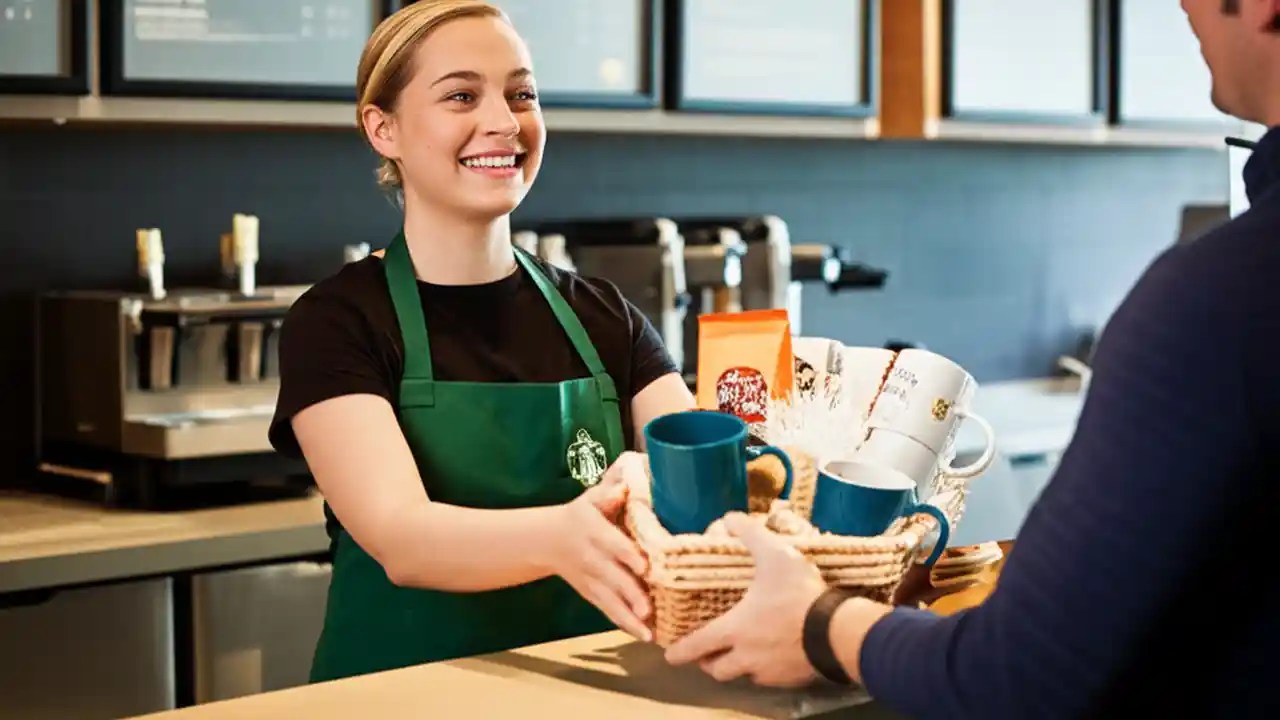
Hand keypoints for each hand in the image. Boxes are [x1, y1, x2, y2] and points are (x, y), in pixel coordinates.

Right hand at [548, 467, 652, 641]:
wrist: (547, 540)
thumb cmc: (580, 516)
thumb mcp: (590, 499)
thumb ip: (608, 492)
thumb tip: (624, 485)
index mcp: (595, 533)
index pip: (614, 545)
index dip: (629, 556)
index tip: (645, 567)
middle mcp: (593, 559)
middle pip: (614, 579)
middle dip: (631, 595)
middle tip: (648, 610)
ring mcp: (591, 580)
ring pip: (610, 601)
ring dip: (629, 618)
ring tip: (648, 634)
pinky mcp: (591, 594)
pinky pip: (607, 610)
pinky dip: (624, 624)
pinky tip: (641, 636)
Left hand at [664, 512, 827, 687]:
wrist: (837, 632)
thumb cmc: (798, 595)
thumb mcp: (774, 555)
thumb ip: (750, 534)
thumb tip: (729, 518)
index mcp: (734, 630)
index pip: (696, 646)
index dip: (680, 651)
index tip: (670, 655)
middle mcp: (746, 656)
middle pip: (717, 669)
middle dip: (709, 663)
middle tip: (709, 654)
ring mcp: (769, 672)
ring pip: (743, 675)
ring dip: (738, 667)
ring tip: (742, 654)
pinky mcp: (791, 679)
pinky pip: (771, 678)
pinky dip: (766, 670)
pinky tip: (774, 655)